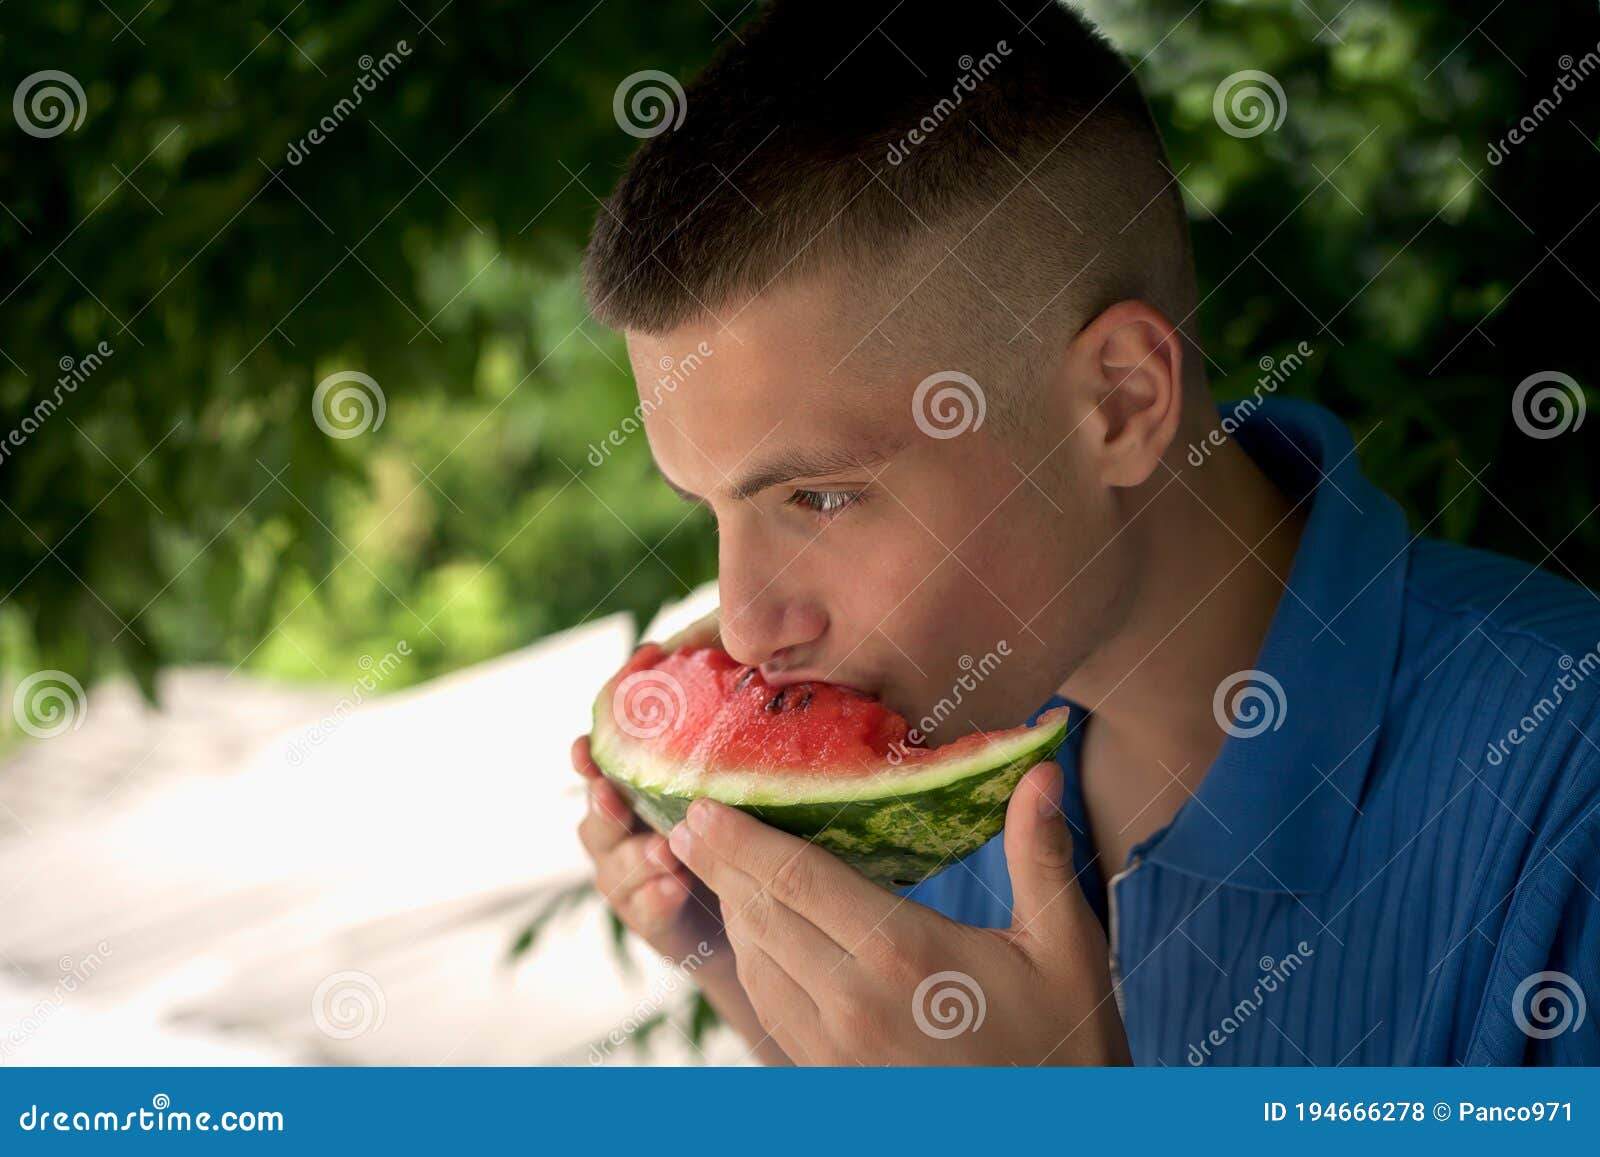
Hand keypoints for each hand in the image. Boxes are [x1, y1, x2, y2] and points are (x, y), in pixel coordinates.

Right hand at [571, 735, 791, 1063]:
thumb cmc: (720, 837)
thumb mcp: (715, 803)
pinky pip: (642, 908)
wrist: (732, 917)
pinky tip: (675, 888)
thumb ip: (708, 776)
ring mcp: (625, 881)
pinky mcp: (645, 918)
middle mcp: (617, 838)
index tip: (583, 748)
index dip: (588, 761)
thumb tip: (734, 729)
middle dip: (605, 807)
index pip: (600, 774)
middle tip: (613, 795)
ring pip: (617, 867)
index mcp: (630, 800)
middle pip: (599, 821)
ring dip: (640, 857)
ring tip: (663, 850)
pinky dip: (657, 897)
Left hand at [666, 760, 1131, 1065]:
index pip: (793, 877)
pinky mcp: (831, 1077)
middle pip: (760, 913)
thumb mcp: (1065, 946)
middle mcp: (851, 1000)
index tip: (703, 803)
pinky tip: (756, 935)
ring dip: (731, 911)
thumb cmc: (1065, 1043)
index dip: (739, 837)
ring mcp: (834, 1048)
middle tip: (689, 820)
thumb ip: (1040, 853)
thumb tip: (1040, 766)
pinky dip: (753, 961)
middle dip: (718, 863)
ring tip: (716, 867)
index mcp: (901, 952)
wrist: (1053, 1143)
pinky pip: (770, 1009)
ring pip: (755, 963)